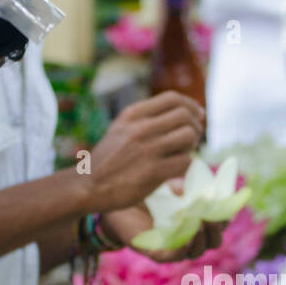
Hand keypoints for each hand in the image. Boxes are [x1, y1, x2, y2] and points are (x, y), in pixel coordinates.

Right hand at [82, 92, 205, 213]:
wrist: (88, 186)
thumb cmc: (107, 160)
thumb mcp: (120, 129)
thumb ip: (144, 120)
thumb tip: (179, 115)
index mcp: (133, 114)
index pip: (172, 98)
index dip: (191, 105)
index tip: (197, 116)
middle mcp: (141, 128)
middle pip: (185, 115)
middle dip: (195, 127)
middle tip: (193, 139)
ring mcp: (148, 149)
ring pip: (189, 136)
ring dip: (192, 146)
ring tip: (184, 153)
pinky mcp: (154, 172)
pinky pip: (185, 161)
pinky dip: (187, 166)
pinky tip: (178, 170)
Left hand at [102, 200, 223, 261]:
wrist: (117, 204)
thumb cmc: (147, 193)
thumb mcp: (170, 186)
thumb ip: (184, 188)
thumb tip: (192, 190)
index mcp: (197, 222)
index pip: (219, 225)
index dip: (226, 218)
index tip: (227, 207)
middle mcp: (189, 238)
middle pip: (213, 241)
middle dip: (216, 230)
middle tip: (213, 216)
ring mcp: (174, 247)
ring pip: (196, 251)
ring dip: (201, 238)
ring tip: (200, 223)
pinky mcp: (157, 253)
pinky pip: (174, 256)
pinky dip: (183, 249)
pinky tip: (186, 239)